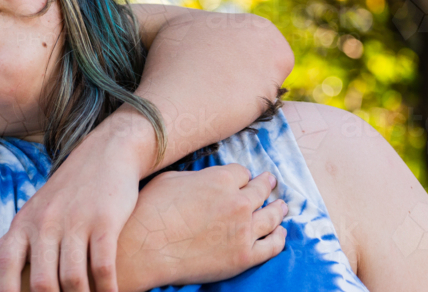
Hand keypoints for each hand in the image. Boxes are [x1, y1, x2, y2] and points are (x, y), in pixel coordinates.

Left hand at [0, 141, 145, 291]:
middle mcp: (46, 223)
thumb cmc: (64, 193)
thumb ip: (4, 243)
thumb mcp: (31, 213)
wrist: (104, 154)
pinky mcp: (105, 221)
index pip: (5, 266)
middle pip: (42, 281)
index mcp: (24, 224)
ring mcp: (75, 221)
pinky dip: (107, 289)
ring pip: (73, 279)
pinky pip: (103, 267)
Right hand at [119, 164, 287, 289]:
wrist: (145, 247)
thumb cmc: (151, 211)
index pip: (241, 172)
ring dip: (278, 209)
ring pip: (272, 216)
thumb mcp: (171, 179)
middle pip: (261, 190)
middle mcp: (238, 202)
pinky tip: (280, 234)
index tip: (241, 178)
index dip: (240, 176)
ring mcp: (244, 230)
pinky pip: (272, 245)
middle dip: (266, 185)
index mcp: (220, 179)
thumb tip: (204, 179)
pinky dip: (279, 238)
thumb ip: (196, 177)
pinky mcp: (244, 256)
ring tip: (282, 206)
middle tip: (271, 182)